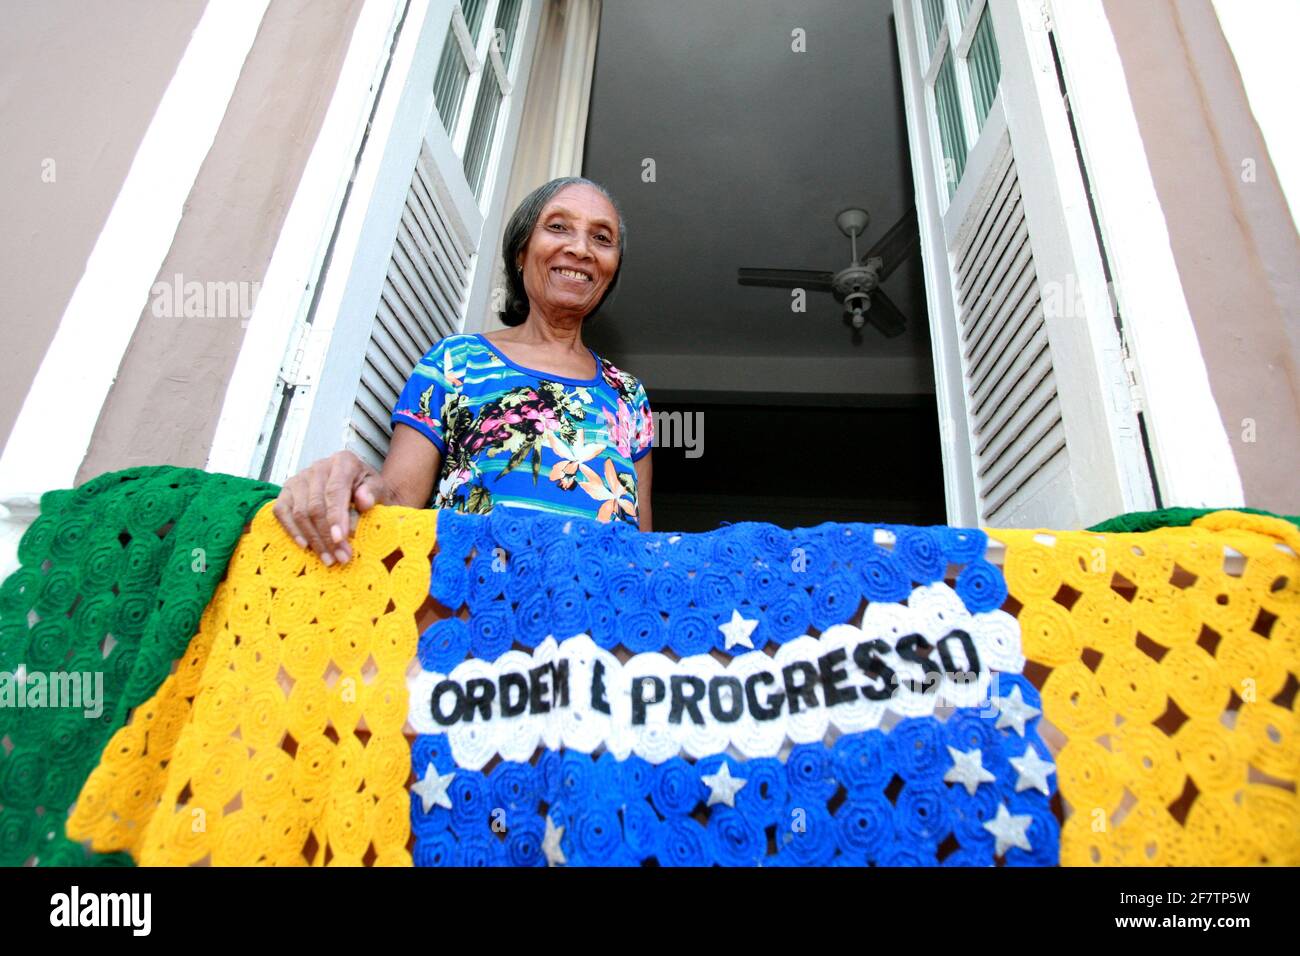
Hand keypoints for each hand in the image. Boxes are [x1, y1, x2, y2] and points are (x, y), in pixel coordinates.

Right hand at [272, 450, 389, 564]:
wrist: (359, 487)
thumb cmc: (369, 491)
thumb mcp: (379, 490)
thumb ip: (373, 494)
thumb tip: (364, 501)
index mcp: (343, 462)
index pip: (335, 491)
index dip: (336, 517)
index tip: (340, 540)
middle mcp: (318, 466)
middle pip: (316, 506)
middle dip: (327, 536)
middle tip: (340, 557)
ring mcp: (300, 478)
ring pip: (300, 512)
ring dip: (314, 539)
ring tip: (329, 559)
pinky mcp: (287, 490)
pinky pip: (282, 512)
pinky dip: (292, 530)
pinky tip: (306, 546)